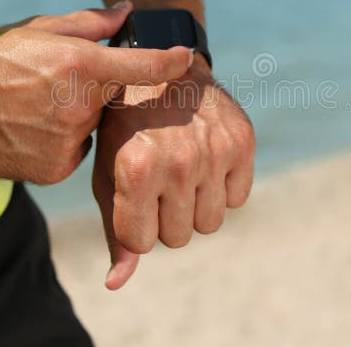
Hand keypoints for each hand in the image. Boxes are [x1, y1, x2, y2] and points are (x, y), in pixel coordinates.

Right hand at [0, 2, 193, 183]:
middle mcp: (78, 108)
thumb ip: (90, 23)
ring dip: (79, 116)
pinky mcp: (55, 170)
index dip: (168, 62)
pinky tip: (30, 128)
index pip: (140, 66)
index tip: (187, 58)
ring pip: (95, 129)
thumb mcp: (37, 26)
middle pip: (113, 100)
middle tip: (58, 80)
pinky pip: (76, 152)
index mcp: (78, 66)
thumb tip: (128, 11)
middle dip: (97, 90)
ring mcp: (67, 144)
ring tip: (35, 106)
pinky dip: (63, 140)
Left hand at [93, 56, 254, 288]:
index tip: (134, 196)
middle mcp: (178, 162)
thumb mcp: (107, 173)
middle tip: (158, 178)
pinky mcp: (243, 142)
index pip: (143, 242)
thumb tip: (116, 283)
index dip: (136, 224)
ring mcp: (215, 152)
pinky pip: (237, 198)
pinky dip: (223, 186)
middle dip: (165, 216)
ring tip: (182, 168)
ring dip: (195, 205)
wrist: (164, 67)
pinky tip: (206, 157)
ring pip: (210, 223)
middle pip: (178, 237)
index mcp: (136, 169)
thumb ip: (114, 230)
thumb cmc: (126, 128)